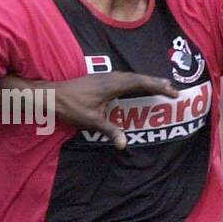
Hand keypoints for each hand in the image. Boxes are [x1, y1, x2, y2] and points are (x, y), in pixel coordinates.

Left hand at [17, 71, 177, 150]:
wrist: (50, 96)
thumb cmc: (70, 106)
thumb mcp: (91, 121)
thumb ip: (110, 130)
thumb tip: (124, 144)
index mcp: (112, 84)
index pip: (140, 83)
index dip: (158, 87)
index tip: (172, 92)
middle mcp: (110, 77)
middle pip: (138, 78)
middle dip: (156, 83)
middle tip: (172, 89)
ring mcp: (103, 77)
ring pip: (130, 77)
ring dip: (145, 81)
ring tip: (158, 86)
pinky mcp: (98, 80)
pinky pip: (122, 79)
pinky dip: (134, 82)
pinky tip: (135, 87)